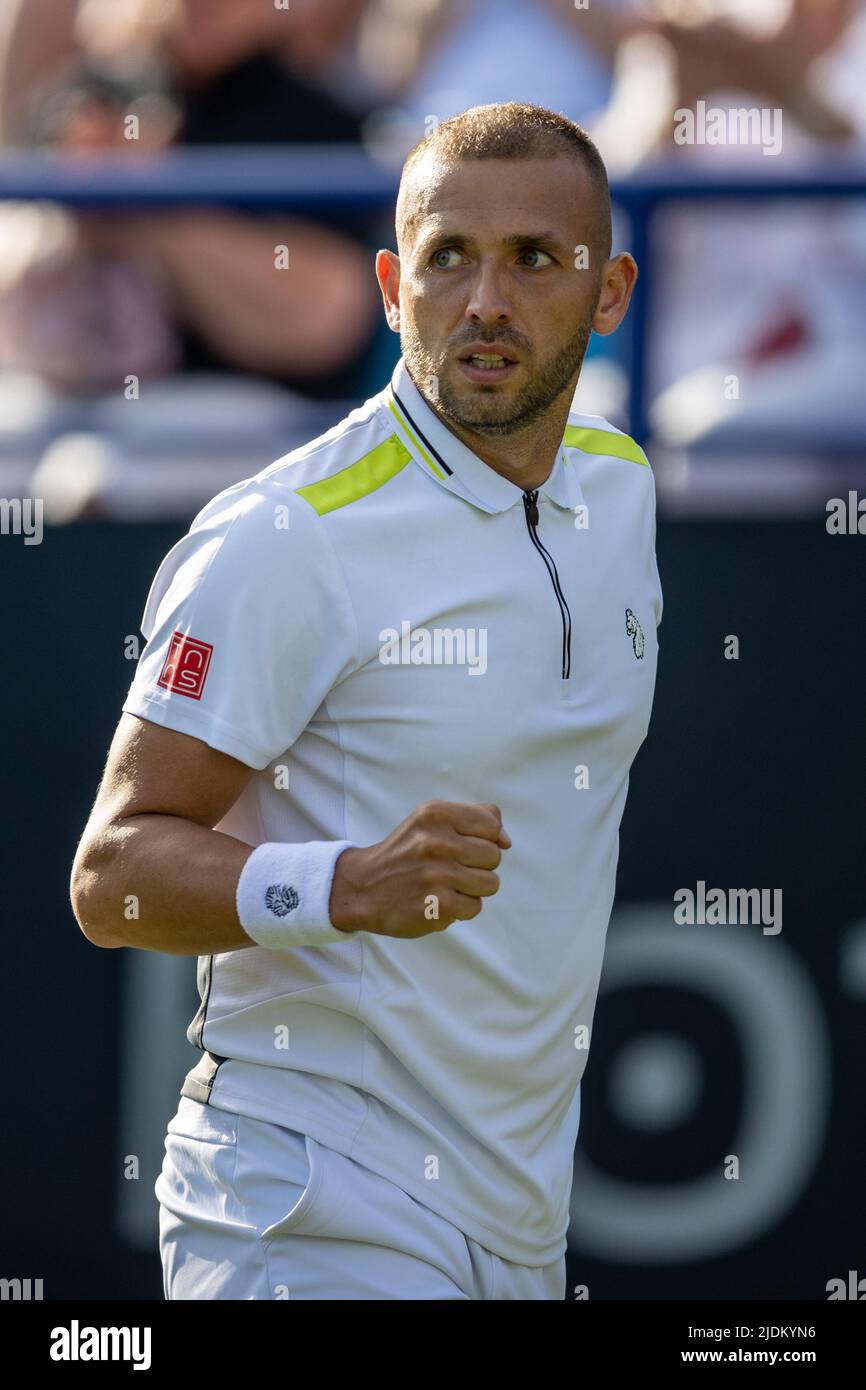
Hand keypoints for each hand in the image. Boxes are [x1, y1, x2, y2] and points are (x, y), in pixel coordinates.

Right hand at [329, 800, 510, 938]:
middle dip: (478, 865)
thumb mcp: (430, 820)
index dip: (484, 839)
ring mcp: (438, 875)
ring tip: (446, 885)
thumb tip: (506, 841)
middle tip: (450, 867)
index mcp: (436, 814)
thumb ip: (475, 818)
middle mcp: (436, 842)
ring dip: (472, 888)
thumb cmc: (406, 852)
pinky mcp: (438, 906)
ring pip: (490, 884)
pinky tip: (438, 901)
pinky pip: (475, 907)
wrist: (363, 887)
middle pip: (494, 856)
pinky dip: (461, 908)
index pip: (491, 825)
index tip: (463, 846)